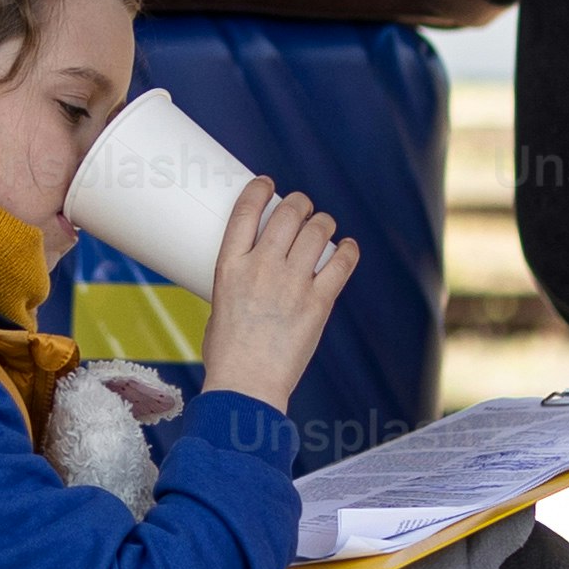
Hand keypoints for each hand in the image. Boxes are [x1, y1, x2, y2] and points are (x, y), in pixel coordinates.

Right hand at [194, 175, 355, 409]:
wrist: (247, 385)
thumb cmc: (228, 353)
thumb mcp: (220, 304)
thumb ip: (240, 280)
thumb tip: (258, 271)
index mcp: (230, 266)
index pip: (245, 211)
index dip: (259, 190)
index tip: (267, 183)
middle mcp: (261, 267)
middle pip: (287, 213)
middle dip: (299, 203)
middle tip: (302, 207)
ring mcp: (292, 283)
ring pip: (317, 231)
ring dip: (323, 222)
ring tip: (323, 225)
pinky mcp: (318, 302)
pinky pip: (340, 263)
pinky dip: (348, 250)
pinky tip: (348, 247)